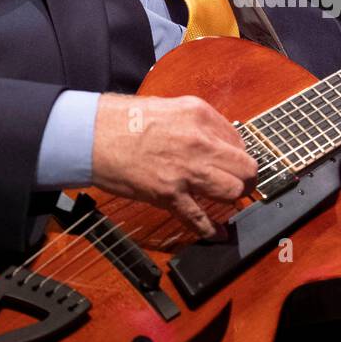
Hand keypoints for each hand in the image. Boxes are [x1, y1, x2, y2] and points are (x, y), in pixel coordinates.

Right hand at [90, 93, 258, 237]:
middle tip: (242, 182)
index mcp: (200, 115)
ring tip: (229, 199)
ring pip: (232, 190)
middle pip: (245, 167)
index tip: (232, 160)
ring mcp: (187, 170)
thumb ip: (196, 123)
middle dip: (246, 177)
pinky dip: (211, 229)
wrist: (93, 136)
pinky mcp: (170, 194)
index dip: (236, 152)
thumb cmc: (123, 119)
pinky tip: (218, 234)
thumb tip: (214, 141)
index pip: (238, 138)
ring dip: (232, 197)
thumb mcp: (170, 107)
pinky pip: (199, 217)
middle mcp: (200, 142)